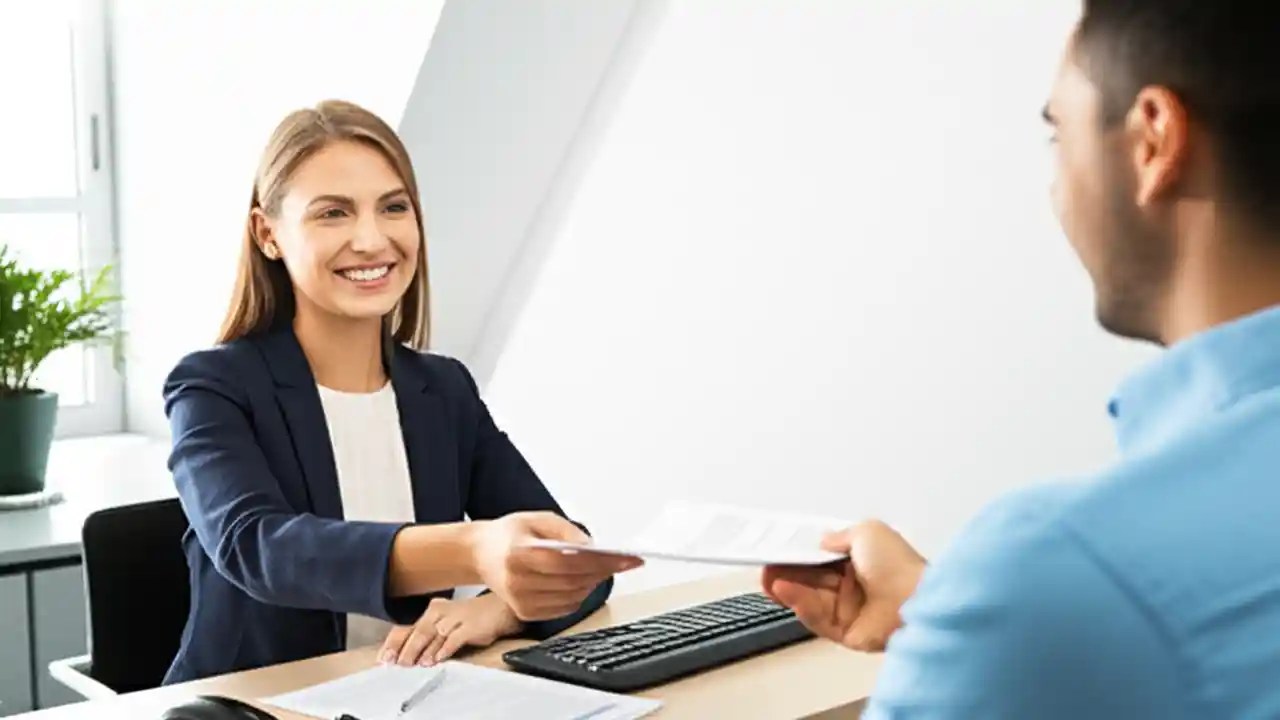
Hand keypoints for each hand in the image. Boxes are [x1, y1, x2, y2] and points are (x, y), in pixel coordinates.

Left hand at [379, 594, 523, 666]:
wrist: (501, 608)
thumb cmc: (473, 618)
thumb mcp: (447, 623)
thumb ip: (429, 636)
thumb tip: (408, 656)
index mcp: (432, 611)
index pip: (407, 627)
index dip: (394, 644)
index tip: (385, 658)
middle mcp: (441, 612)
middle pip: (419, 632)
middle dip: (407, 650)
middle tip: (399, 664)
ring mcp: (456, 617)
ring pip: (434, 635)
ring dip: (424, 651)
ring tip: (417, 664)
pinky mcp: (471, 626)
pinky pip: (454, 638)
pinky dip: (445, 649)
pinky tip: (439, 658)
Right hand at [471, 512, 642, 620]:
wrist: (480, 555)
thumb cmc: (509, 535)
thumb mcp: (537, 519)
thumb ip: (566, 531)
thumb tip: (592, 546)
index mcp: (517, 555)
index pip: (567, 562)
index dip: (600, 561)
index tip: (628, 559)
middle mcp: (517, 582)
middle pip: (573, 581)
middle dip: (603, 571)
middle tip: (624, 561)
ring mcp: (520, 602)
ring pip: (573, 596)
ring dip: (594, 582)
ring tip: (604, 567)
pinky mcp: (525, 614)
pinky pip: (565, 607)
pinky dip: (580, 594)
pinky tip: (583, 580)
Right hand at [762, 520, 925, 651]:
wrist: (916, 601)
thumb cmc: (900, 567)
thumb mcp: (868, 531)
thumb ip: (839, 535)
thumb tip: (823, 540)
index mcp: (861, 561)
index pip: (821, 557)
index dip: (799, 553)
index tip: (779, 549)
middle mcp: (855, 585)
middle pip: (810, 579)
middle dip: (786, 571)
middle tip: (765, 563)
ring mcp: (850, 610)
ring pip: (809, 599)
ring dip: (787, 588)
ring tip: (768, 577)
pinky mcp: (846, 632)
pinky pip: (816, 618)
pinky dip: (798, 604)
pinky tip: (785, 591)